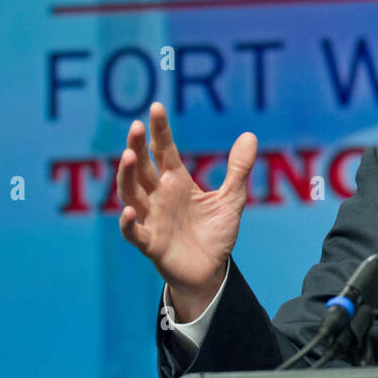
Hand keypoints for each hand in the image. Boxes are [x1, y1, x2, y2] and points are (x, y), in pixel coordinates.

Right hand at [118, 102, 256, 320]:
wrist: (211, 270)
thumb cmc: (215, 233)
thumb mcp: (232, 198)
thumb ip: (238, 169)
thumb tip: (250, 135)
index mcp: (176, 182)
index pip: (163, 151)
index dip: (159, 130)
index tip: (156, 107)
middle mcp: (159, 197)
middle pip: (141, 168)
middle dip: (135, 147)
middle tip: (134, 126)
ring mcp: (152, 219)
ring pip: (131, 194)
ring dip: (126, 177)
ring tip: (127, 157)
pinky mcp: (151, 244)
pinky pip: (135, 233)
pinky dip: (129, 223)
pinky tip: (129, 211)